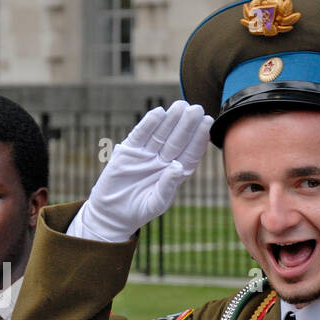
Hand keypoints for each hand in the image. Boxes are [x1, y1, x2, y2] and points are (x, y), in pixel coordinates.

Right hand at [68, 101, 213, 242]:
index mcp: (174, 172)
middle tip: (196, 108)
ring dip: (170, 120)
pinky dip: (148, 124)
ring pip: (161, 134)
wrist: (112, 213)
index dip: (199, 138)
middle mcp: (163, 160)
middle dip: (187, 124)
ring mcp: (146, 154)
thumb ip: (167, 187)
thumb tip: (177, 167)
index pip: (190, 152)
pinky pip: (140, 135)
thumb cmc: (138, 210)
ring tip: (180, 106)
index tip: (207, 122)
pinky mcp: (129, 151)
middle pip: (177, 139)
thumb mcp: (155, 203)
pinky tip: (158, 113)